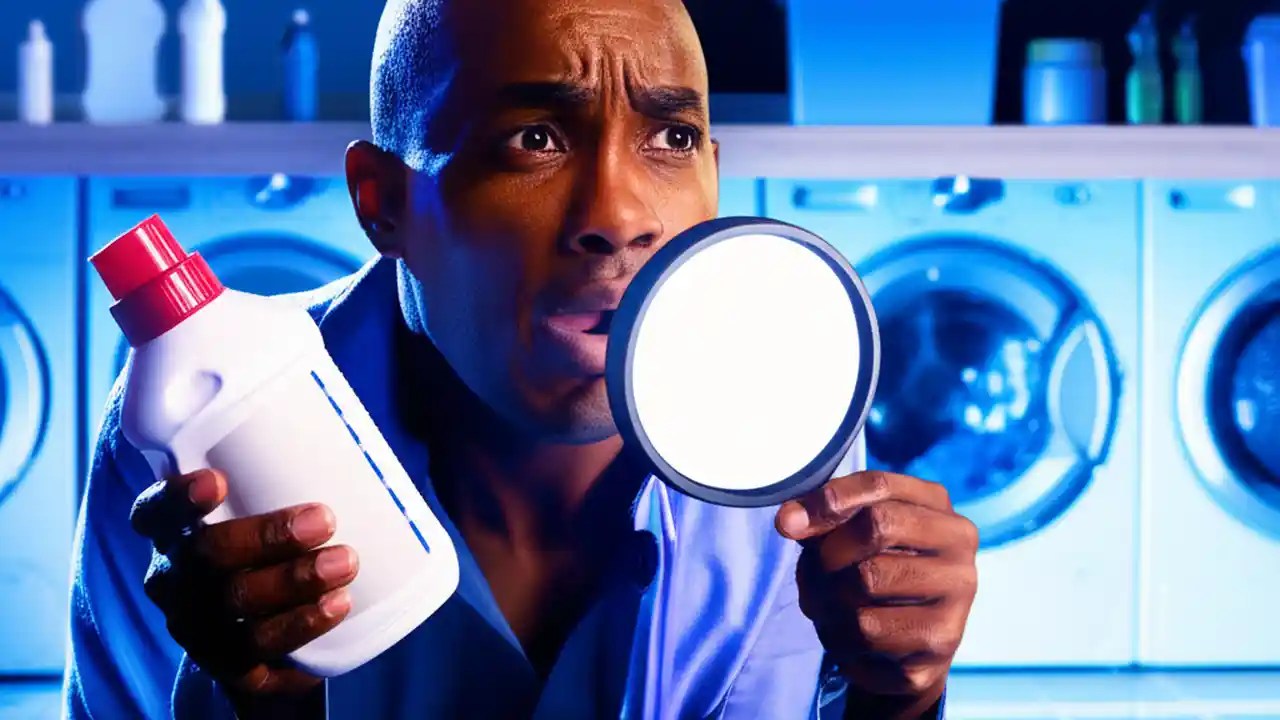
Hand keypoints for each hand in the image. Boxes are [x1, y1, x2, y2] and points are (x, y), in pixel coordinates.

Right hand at [130, 469, 358, 713]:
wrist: (267, 629)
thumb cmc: (270, 541)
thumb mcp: (265, 496)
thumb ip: (285, 448)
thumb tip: (328, 376)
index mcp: (173, 531)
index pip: (153, 511)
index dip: (175, 499)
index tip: (214, 481)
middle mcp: (175, 579)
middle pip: (205, 559)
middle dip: (267, 537)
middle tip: (325, 519)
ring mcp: (198, 625)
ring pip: (234, 607)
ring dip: (293, 582)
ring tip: (346, 563)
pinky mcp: (229, 663)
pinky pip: (256, 654)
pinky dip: (300, 628)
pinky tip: (336, 607)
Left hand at [775, 471, 977, 719]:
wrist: (905, 649)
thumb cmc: (873, 574)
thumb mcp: (848, 535)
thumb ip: (821, 517)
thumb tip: (788, 520)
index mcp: (937, 507)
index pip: (879, 486)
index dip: (828, 500)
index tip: (789, 523)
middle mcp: (959, 547)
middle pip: (875, 528)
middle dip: (828, 552)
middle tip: (812, 573)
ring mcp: (957, 596)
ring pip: (867, 582)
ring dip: (826, 598)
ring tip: (824, 605)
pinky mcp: (941, 642)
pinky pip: (868, 631)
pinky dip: (839, 634)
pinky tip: (845, 634)